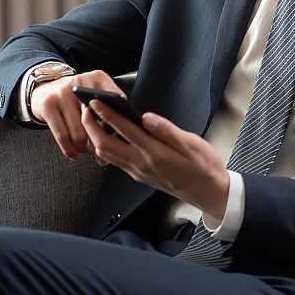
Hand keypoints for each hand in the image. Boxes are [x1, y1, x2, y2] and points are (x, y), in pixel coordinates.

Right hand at [30, 68, 121, 163]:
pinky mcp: (48, 106)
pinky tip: (74, 154)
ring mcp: (62, 93)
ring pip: (79, 133)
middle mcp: (80, 83)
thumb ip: (109, 107)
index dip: (119, 121)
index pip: (116, 101)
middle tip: (102, 153)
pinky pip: (62, 136)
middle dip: (100, 141)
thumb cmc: (76, 97)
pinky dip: (69, 150)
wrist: (44, 88)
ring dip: (84, 148)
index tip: (121, 136)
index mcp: (98, 78)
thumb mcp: (94, 93)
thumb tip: (121, 135)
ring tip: (87, 151)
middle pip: (97, 121)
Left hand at [79, 101, 229, 219]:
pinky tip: (107, 136)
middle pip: (105, 145)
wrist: (209, 193)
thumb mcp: (192, 144)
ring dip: (95, 137)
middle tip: (86, 108)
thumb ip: (167, 130)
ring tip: (92, 120)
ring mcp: (138, 171)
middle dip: (91, 126)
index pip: (124, 130)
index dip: (107, 114)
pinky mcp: (139, 175)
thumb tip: (147, 117)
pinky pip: (115, 161)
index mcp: (155, 153)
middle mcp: (142, 164)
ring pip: (106, 155)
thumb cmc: (204, 166)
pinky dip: (104, 147)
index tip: (95, 101)